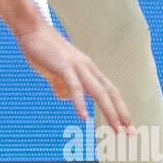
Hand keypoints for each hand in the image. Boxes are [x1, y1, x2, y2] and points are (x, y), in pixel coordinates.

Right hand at [14, 19, 132, 130]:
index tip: (126, 126)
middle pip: (110, 93)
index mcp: (88, 69)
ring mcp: (77, 67)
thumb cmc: (43, 50)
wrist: (32, 29)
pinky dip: (80, 103)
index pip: (109, 91)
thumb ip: (63, 84)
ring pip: (99, 92)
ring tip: (116, 129)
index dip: (119, 108)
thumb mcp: (56, 71)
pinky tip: (83, 117)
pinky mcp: (64, 67)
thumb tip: (66, 96)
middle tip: (130, 133)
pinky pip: (75, 87)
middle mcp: (87, 67)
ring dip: (110, 112)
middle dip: (122, 114)